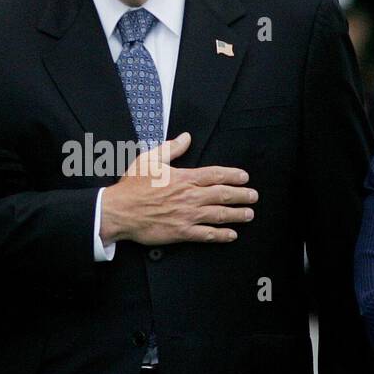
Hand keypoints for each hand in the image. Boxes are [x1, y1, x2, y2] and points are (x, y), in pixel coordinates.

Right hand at [98, 132, 256, 245]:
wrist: (119, 211)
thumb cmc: (132, 186)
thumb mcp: (149, 160)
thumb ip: (171, 149)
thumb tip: (186, 137)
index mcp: (184, 178)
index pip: (215, 175)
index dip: (233, 175)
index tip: (244, 177)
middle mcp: (189, 197)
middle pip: (223, 195)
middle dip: (242, 195)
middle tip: (254, 196)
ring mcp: (187, 215)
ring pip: (219, 214)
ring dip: (237, 215)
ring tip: (249, 214)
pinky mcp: (181, 232)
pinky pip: (206, 234)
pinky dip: (221, 235)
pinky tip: (231, 235)